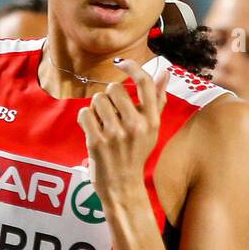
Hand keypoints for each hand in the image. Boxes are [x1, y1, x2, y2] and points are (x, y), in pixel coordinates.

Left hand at [76, 59, 168, 199]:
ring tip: (102, 122)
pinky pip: (84, 113)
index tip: (122, 63)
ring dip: (95, 108)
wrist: (123, 186)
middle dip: (108, 97)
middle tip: (110, 112)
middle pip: (114, 88)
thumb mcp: (152, 128)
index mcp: (152, 120)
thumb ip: (158, 99)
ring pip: (97, 99)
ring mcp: (115, 135)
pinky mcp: (96, 142)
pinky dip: (85, 118)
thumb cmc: (136, 153)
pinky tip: (91, 128)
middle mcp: (136, 126)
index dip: (132, 67)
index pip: (144, 83)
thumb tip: (164, 72)